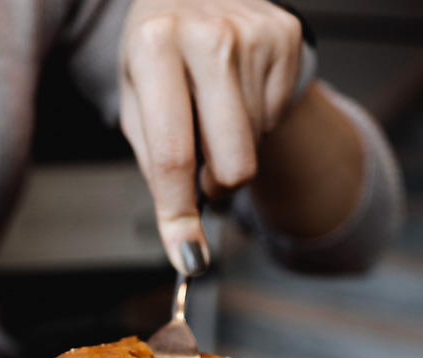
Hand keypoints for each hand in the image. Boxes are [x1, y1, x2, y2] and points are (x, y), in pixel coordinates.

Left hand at [118, 0, 303, 272]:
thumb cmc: (158, 49)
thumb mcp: (134, 95)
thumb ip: (155, 165)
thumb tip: (184, 241)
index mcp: (155, 45)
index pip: (172, 154)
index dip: (179, 216)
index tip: (187, 257)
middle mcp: (208, 35)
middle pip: (232, 163)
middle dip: (216, 186)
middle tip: (201, 172)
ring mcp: (256, 34)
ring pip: (254, 146)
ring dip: (233, 145)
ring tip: (213, 108)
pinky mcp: (289, 38)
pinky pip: (276, 117)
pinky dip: (255, 119)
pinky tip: (237, 91)